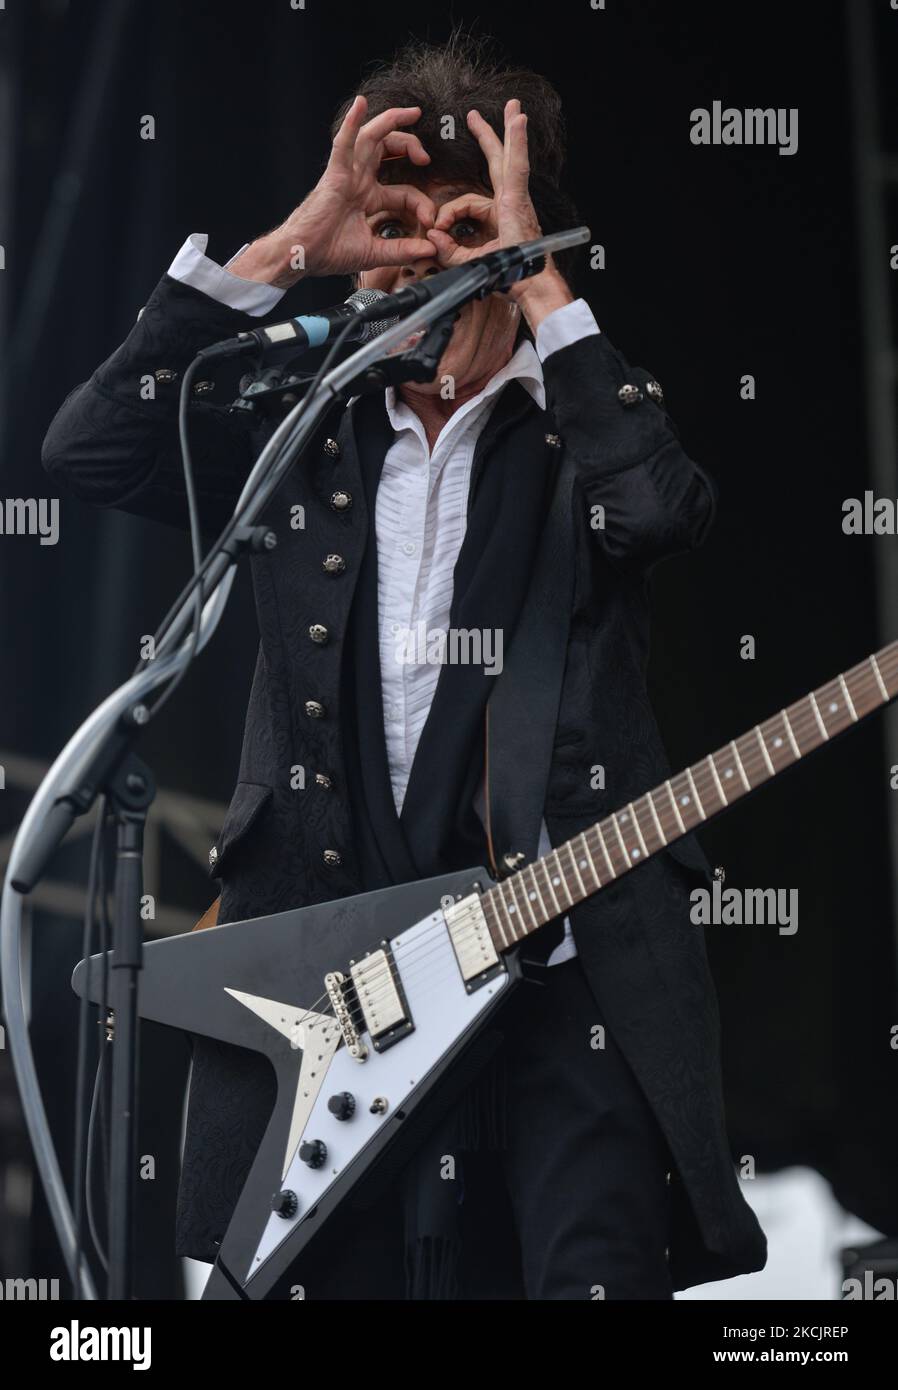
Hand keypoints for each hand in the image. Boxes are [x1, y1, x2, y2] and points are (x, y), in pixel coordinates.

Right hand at [229, 96, 437, 285]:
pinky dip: (351, 124)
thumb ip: (402, 250)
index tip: (430, 220)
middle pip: (388, 149)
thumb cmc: (330, 252)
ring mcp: (347, 174)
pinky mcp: (334, 175)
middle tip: (426, 157)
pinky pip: (343, 145)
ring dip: (391, 121)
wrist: (303, 255)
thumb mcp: (374, 252)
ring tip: (413, 113)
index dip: (421, 203)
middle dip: (410, 144)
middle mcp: (359, 180)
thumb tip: (430, 249)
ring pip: (371, 138)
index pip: (405, 190)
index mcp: (369, 197)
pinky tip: (360, 105)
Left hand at [425, 99, 572, 324]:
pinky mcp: (518, 199)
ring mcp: (516, 200)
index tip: (437, 229)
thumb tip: (433, 236)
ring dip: (509, 131)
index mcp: (499, 217)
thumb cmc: (506, 279)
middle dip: (488, 138)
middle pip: (496, 163)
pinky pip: (517, 166)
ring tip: (513, 110)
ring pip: (509, 159)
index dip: (448, 214)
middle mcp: (509, 203)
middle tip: (476, 117)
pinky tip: (518, 122)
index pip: (467, 204)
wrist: (529, 287)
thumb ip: (449, 250)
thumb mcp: (469, 263)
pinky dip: (518, 143)